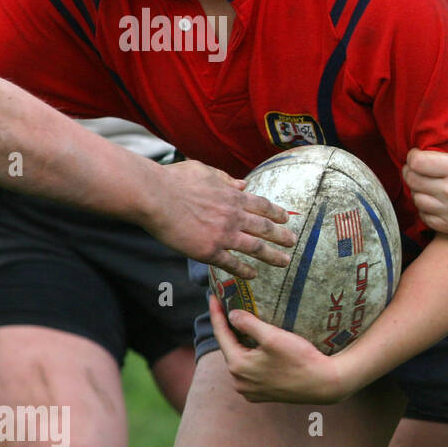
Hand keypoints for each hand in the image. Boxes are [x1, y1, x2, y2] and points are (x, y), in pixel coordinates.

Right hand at [146, 160, 294, 277]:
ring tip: (284, 262)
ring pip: (255, 248)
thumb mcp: (204, 170)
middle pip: (265, 228)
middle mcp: (233, 216)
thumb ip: (225, 178)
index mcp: (233, 196)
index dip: (276, 213)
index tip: (286, 219)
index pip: (262, 206)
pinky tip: (253, 276)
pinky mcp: (208, 250)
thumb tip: (243, 183)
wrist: (154, 196)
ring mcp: (222, 234)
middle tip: (293, 242)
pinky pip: (231, 263)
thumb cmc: (174, 179)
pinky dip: (244, 270)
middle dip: (281, 236)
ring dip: (272, 256)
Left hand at [209, 295, 351, 403]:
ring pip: (241, 361)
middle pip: (230, 349)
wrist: (324, 384)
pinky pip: (251, 373)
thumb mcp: (273, 336)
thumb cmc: (300, 359)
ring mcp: (250, 391)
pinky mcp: (262, 395)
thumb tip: (232, 315)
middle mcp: (239, 382)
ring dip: (242, 345)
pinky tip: (258, 351)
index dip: (217, 314)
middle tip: (229, 309)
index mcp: (238, 366)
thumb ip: (248, 324)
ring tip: (244, 328)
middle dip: (230, 330)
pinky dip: (252, 360)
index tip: (212, 297)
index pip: (222, 334)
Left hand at [403, 126, 447, 238]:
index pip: (417, 162)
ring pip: (416, 199)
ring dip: (417, 189)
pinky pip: (425, 217)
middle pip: (412, 181)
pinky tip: (434, 199)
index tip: (419, 154)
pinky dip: (425, 208)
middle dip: (411, 171)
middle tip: (419, 167)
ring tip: (427, 182)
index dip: (413, 155)